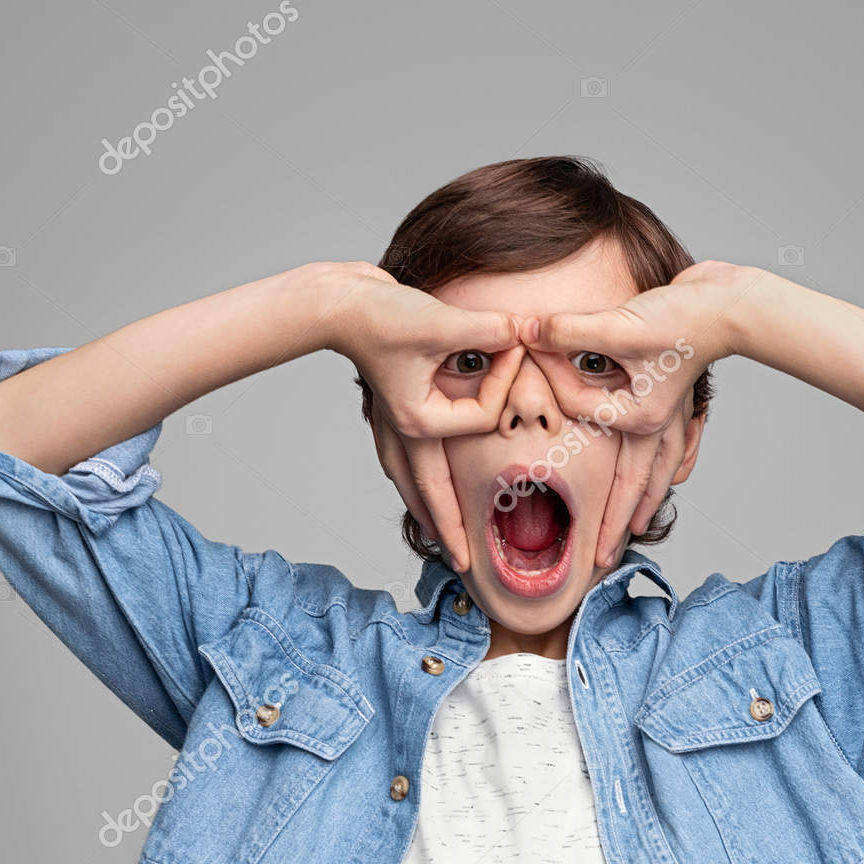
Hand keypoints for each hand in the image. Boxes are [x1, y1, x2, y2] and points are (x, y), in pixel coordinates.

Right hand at [323, 263, 521, 570]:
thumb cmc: (380, 313)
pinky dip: (409, 474)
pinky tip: (411, 482)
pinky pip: (400, 455)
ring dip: (423, 506)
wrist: (337, 300)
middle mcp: (402, 429)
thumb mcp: (440, 321)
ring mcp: (392, 421)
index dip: (506, 381)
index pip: (481, 418)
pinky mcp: (389, 407)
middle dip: (447, 529)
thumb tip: (526, 331)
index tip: (518, 343)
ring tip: (435, 536)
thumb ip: (488, 330)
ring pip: (408, 478)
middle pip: (428, 492)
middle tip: (463, 564)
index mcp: (416, 420)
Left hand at [520, 260, 761, 564]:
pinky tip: (676, 474)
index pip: (581, 412)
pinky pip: (676, 443)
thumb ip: (570, 331)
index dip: (554, 381)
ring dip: (646, 498)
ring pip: (657, 469)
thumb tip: (528, 331)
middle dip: (615, 524)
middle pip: (632, 485)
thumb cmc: (681, 316)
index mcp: (640, 419)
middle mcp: (656, 424)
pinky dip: (675, 462)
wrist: (729, 301)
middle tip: (600, 560)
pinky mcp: (677, 398)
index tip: (534, 351)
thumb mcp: (619, 325)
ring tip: (639, 528)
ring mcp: (670, 415)